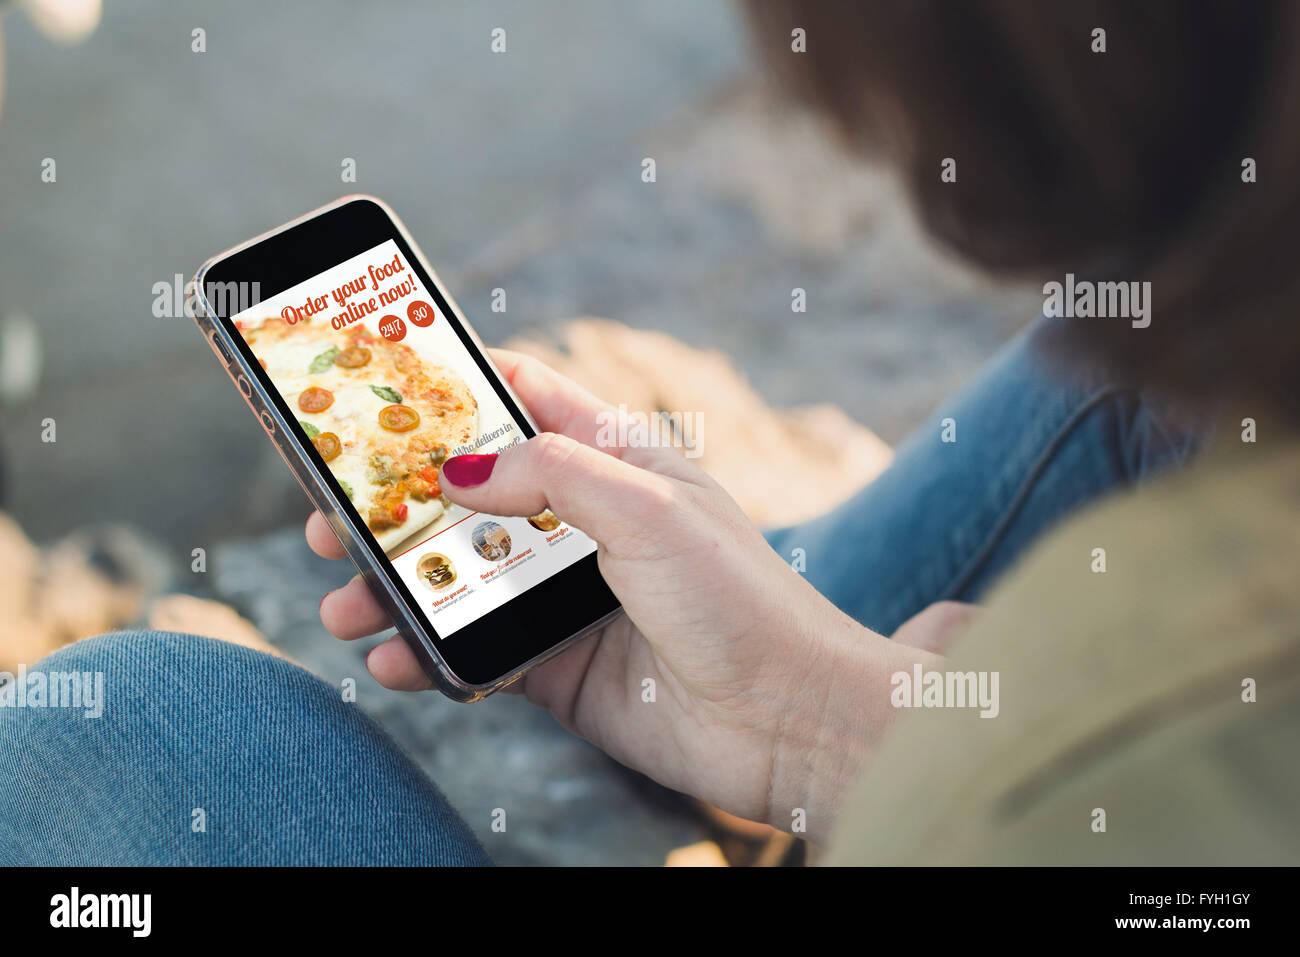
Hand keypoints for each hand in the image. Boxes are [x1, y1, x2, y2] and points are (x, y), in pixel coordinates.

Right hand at [308, 349, 944, 839]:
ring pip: (459, 574)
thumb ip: (552, 475)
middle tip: (333, 514)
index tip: (377, 386)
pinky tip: (394, 660)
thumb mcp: (649, 510)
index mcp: (615, 461)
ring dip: (396, 586)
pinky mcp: (553, 663)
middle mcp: (582, 520)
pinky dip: (427, 654)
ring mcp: (564, 594)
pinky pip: (472, 649)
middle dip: (397, 501)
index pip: (521, 398)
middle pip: (469, 491)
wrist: (786, 720)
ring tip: (344, 601)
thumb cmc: (740, 599)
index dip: (453, 387)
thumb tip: (458, 469)